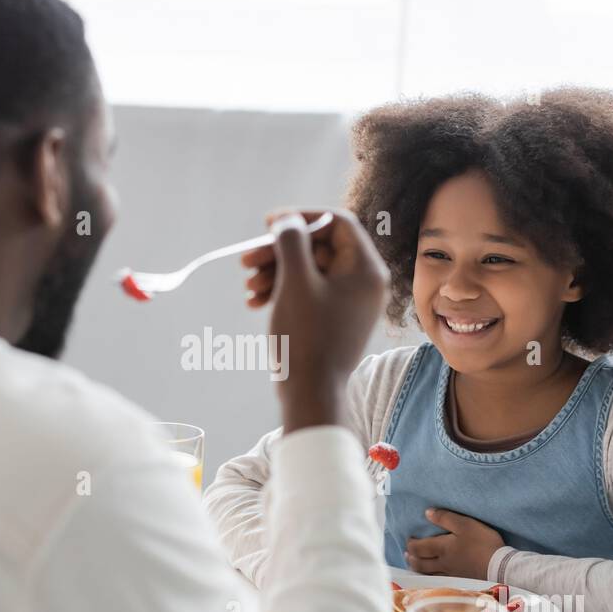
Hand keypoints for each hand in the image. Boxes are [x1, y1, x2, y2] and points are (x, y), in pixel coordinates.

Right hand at [242, 208, 388, 433]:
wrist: (311, 394)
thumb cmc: (306, 337)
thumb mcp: (296, 280)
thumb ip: (291, 241)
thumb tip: (287, 220)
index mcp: (366, 269)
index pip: (337, 223)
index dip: (301, 217)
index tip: (268, 222)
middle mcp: (365, 283)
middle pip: (319, 248)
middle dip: (279, 252)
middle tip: (246, 259)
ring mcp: (350, 302)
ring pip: (309, 271)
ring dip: (275, 273)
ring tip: (248, 286)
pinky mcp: (335, 319)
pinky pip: (309, 293)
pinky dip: (283, 292)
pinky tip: (255, 301)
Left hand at [405, 508, 504, 579]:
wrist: (499, 567)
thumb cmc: (482, 543)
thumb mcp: (465, 524)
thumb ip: (445, 518)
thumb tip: (427, 513)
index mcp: (442, 548)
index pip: (418, 548)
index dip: (411, 544)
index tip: (408, 540)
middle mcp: (442, 563)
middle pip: (420, 563)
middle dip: (411, 558)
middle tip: (407, 553)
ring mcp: (451, 573)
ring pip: (428, 573)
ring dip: (418, 568)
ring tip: (414, 564)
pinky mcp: (460, 580)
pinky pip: (439, 580)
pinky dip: (431, 577)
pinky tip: (433, 575)